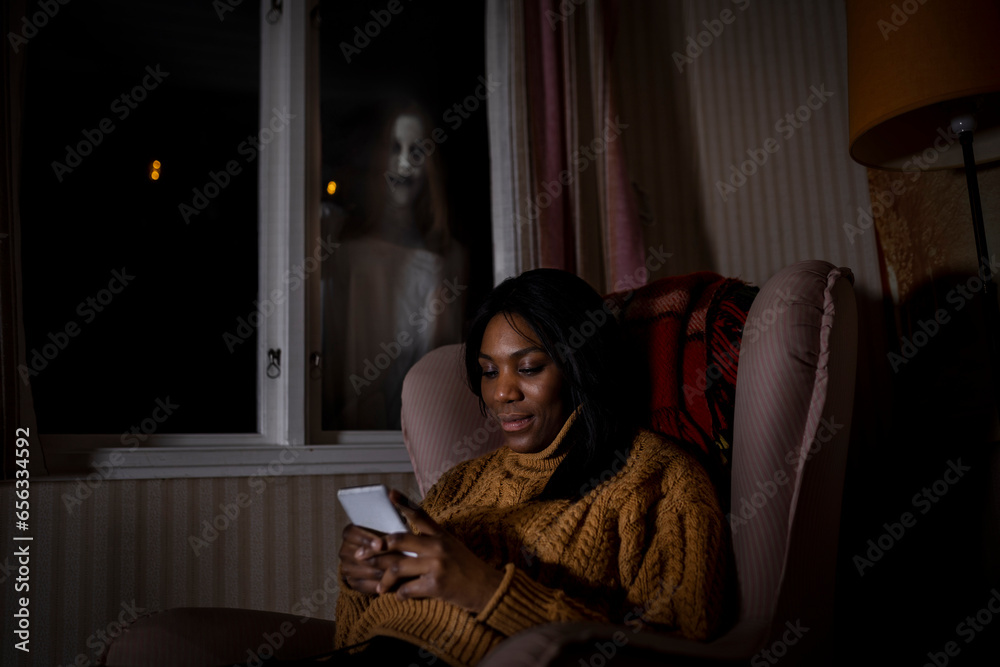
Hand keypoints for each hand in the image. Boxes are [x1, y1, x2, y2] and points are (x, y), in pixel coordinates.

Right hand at [339, 523, 407, 594]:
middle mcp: (344, 550)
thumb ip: (385, 536)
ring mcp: (346, 567)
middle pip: (364, 557)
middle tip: (403, 561)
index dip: (367, 540)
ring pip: (369, 571)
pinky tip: (397, 583)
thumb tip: (389, 543)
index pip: (354, 535)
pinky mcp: (352, 582)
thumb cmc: (383, 540)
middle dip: (385, 559)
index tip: (380, 544)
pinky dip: (383, 585)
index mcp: (349, 534)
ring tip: (404, 571)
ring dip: (388, 573)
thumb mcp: (383, 533)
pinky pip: (367, 585)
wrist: (374, 557)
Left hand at [373, 489, 504, 612]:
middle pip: (398, 540)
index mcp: (441, 535)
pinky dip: (400, 594)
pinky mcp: (436, 585)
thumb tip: (403, 541)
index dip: (403, 503)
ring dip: (384, 578)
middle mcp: (438, 546)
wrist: (488, 588)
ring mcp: (437, 565)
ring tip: (379, 587)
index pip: (419, 515)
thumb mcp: (452, 546)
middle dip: (376, 548)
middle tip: (361, 555)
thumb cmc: (467, 568)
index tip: (389, 494)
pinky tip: (400, 596)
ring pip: (397, 566)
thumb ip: (431, 540)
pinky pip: (407, 589)